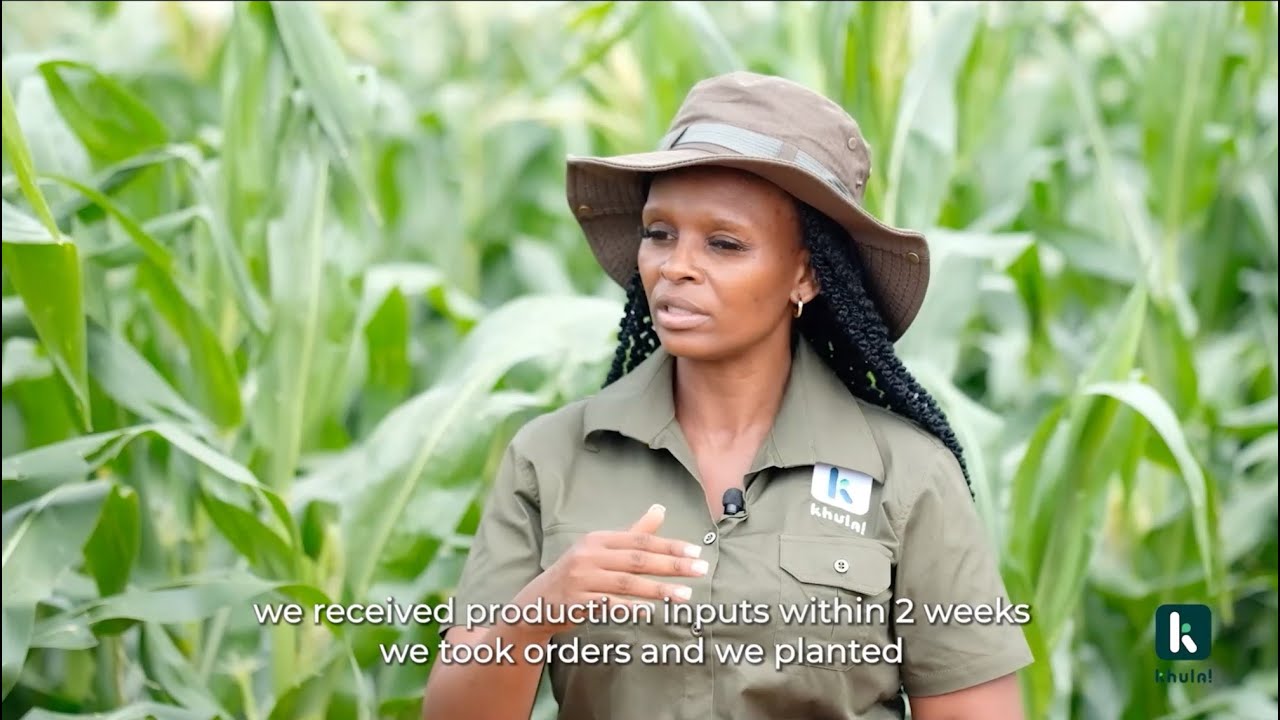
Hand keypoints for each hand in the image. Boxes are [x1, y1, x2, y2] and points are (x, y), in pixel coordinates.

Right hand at [509, 504, 706, 639]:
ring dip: (659, 589)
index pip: (641, 540)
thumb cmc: (579, 572)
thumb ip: (633, 532)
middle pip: (638, 560)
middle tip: (700, 569)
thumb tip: (660, 509)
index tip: (696, 551)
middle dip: (672, 565)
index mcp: (597, 539)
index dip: (669, 546)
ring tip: (686, 595)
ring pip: (627, 584)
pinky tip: (652, 611)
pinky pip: (609, 605)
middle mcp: (589, 556)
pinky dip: (631, 608)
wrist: (538, 601)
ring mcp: (581, 579)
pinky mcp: (577, 603)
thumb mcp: (601, 548)